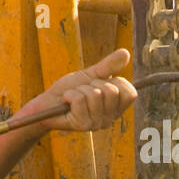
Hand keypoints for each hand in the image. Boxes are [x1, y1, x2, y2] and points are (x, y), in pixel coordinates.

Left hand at [20, 48, 137, 132]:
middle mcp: (109, 119)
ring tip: (73, 96)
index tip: (100, 83)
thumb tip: (126, 52)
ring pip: (95, 95)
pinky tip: (66, 101)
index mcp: (115, 109)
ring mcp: (96, 123)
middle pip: (112, 91)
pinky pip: (80, 100)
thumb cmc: (69, 90)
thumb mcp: (90, 75)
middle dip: (94, 84)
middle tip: (83, 90)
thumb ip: (108, 66)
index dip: (116, 82)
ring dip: (80, 89)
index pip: (130, 93)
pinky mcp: (82, 125)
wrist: (47, 104)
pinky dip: (70, 95)